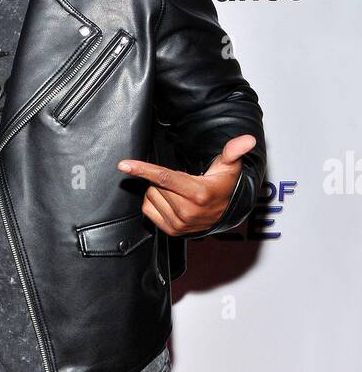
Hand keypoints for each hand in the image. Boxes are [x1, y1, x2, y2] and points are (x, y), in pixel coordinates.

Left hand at [116, 135, 256, 235]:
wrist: (226, 213)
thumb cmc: (224, 185)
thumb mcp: (229, 166)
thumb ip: (234, 151)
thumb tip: (247, 139)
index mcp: (198, 193)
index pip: (164, 178)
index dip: (142, 169)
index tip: (124, 165)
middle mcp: (187, 211)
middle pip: (156, 186)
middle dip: (163, 179)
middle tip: (182, 181)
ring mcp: (178, 223)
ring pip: (150, 197)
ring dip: (159, 191)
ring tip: (179, 192)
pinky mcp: (171, 231)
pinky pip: (148, 210)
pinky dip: (154, 202)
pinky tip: (170, 201)